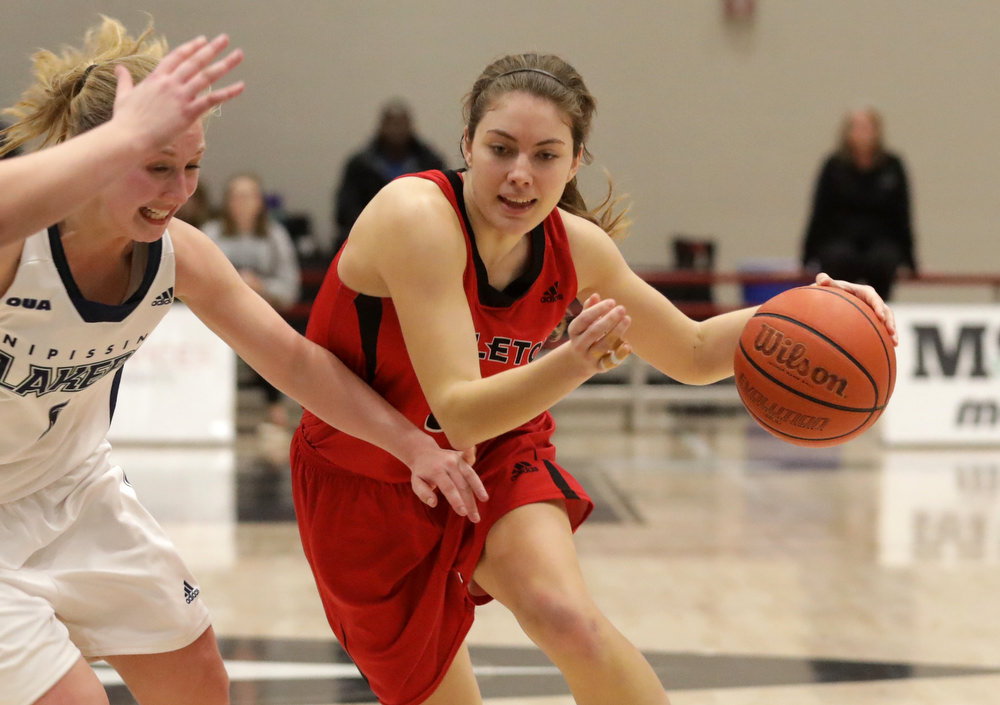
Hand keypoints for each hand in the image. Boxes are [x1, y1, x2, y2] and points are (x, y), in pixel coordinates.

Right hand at [112, 34, 244, 151]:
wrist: (129, 137)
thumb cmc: (125, 120)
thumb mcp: (123, 95)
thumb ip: (124, 80)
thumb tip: (119, 68)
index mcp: (156, 78)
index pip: (176, 57)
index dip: (191, 48)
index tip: (202, 40)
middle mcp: (170, 83)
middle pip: (195, 61)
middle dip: (211, 49)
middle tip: (224, 38)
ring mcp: (180, 96)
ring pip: (207, 76)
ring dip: (225, 64)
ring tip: (238, 55)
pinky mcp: (188, 112)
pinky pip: (212, 99)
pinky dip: (228, 92)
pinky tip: (241, 86)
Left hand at [409, 444, 487, 521]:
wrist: (423, 453)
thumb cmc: (421, 473)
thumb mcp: (416, 483)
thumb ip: (423, 493)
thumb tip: (434, 503)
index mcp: (437, 471)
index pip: (449, 488)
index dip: (457, 501)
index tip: (463, 513)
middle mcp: (449, 463)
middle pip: (462, 485)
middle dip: (470, 502)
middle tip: (475, 518)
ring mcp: (457, 459)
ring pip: (470, 475)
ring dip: (479, 489)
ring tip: (485, 500)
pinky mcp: (462, 456)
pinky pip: (471, 461)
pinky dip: (477, 466)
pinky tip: (481, 470)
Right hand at [566, 293, 631, 372]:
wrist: (579, 361)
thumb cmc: (585, 335)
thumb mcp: (584, 323)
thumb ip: (590, 309)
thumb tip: (595, 295)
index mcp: (574, 331)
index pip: (584, 319)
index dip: (597, 309)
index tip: (611, 301)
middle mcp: (579, 345)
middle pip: (594, 332)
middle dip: (609, 319)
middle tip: (622, 308)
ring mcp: (589, 357)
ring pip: (604, 345)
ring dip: (616, 332)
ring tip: (627, 319)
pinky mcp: (599, 367)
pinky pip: (610, 362)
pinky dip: (620, 354)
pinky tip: (628, 345)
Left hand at [813, 272, 897, 344]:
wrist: (832, 299)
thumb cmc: (830, 290)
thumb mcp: (827, 284)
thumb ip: (824, 281)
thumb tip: (823, 280)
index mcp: (864, 292)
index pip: (874, 298)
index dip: (878, 307)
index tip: (880, 317)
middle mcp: (872, 301)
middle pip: (885, 311)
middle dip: (890, 322)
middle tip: (891, 333)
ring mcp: (874, 312)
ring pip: (887, 321)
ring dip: (891, 331)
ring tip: (894, 343)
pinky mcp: (873, 320)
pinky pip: (881, 329)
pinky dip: (885, 337)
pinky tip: (889, 349)